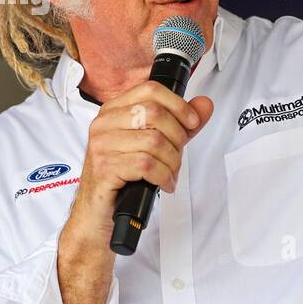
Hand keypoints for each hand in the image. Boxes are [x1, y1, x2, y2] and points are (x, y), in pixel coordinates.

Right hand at [63, 81, 214, 249]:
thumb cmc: (123, 178)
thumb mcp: (154, 146)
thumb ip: (180, 125)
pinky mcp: (104, 168)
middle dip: (177, 138)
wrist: (97, 213)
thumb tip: (205, 105)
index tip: (192, 122)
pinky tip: (163, 184)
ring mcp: (101, 145)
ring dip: (172, 162)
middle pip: (155, 114)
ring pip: (154, 141)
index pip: (151, 90)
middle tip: (176, 157)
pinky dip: (163, 176)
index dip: (178, 105)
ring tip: (169, 174)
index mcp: (114, 111)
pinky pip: (146, 165)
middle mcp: (104, 124)